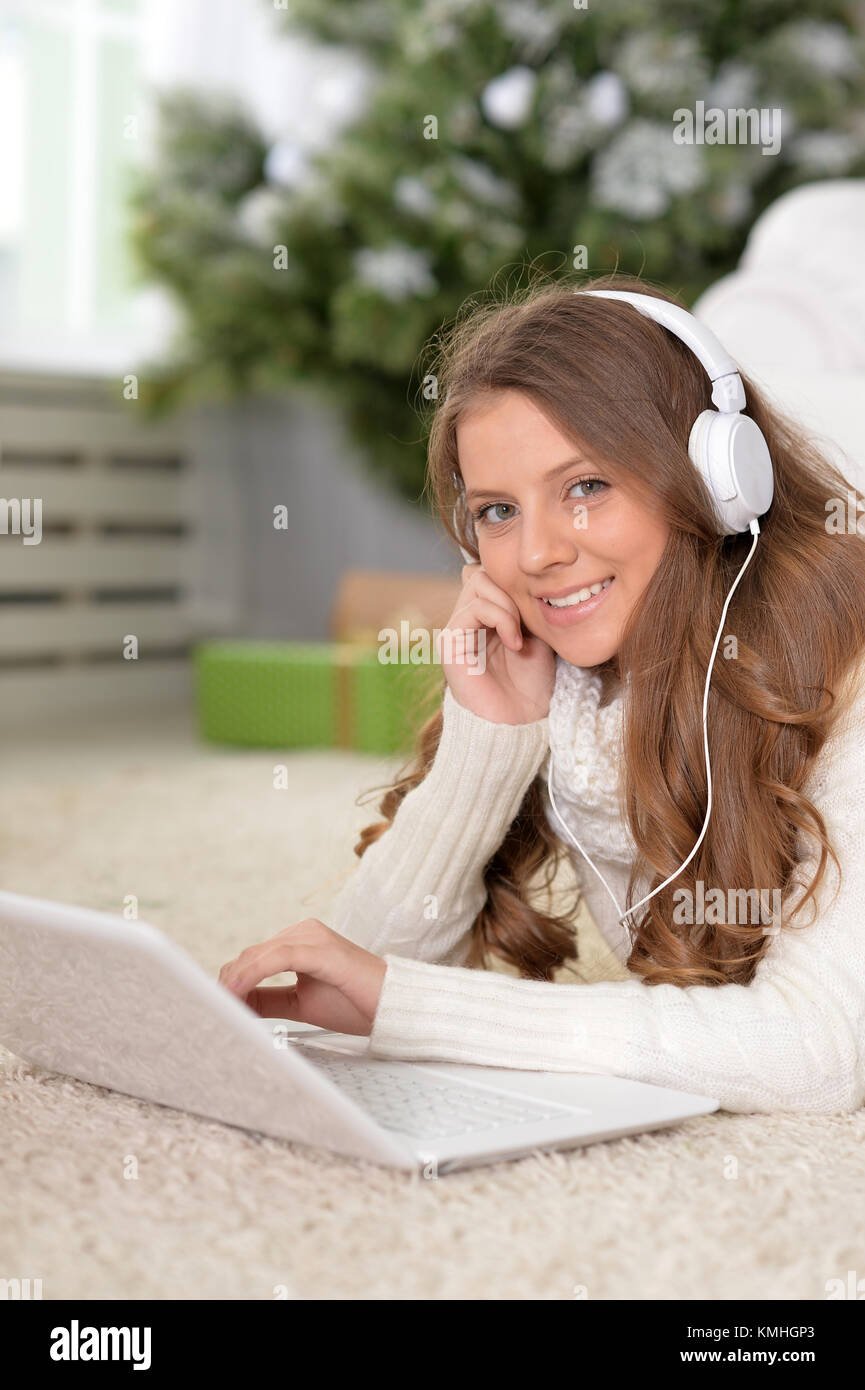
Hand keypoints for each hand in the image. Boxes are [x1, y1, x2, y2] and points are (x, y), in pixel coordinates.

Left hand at [217, 919, 386, 1035]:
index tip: (211, 1007)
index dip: (230, 982)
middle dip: (227, 983)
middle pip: (250, 956)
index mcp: (299, 942)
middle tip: (208, 1011)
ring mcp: (313, 937)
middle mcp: (304, 932)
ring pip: (258, 955)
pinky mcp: (321, 949)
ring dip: (234, 981)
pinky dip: (252, 975)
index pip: (252, 958)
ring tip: (219, 1006)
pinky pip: (278, 958)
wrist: (394, 1007)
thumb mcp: (301, 1003)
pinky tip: (236, 993)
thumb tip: (235, 1004)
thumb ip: (269, 1000)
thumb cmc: (355, 1003)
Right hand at [438, 562, 556, 723]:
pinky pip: (473, 608)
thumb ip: (524, 605)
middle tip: (528, 622)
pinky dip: (501, 618)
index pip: (488, 573)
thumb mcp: (537, 634)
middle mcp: (465, 620)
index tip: (536, 610)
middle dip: (510, 589)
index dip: (512, 583)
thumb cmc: (532, 685)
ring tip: (521, 635)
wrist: (522, 721)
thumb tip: (516, 576)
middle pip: (481, 572)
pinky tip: (514, 643)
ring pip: (477, 582)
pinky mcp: (450, 643)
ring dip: (508, 605)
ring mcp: (455, 629)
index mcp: (484, 617)